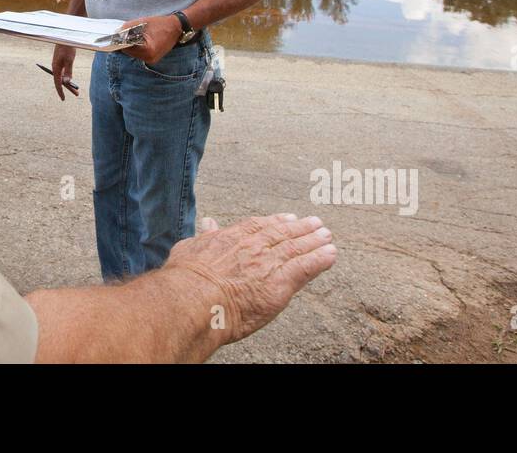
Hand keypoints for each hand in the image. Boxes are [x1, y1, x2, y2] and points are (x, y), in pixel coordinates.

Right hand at [50, 43, 77, 99]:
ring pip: (63, 77)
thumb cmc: (67, 48)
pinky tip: (71, 81)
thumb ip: (68, 71)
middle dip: (69, 88)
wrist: (64, 38)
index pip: (57, 83)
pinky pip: (64, 73)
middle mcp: (56, 68)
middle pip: (61, 81)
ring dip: (69, 83)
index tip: (63, 99)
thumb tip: (67, 82)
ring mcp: (58, 65)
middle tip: (77, 94)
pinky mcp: (61, 63)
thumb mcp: (69, 60)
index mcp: (56, 68)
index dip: (60, 92)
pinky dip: (68, 77)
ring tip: (77, 90)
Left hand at [119, 14, 180, 63]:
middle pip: (129, 52)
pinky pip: (139, 55)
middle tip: (123, 35)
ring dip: (131, 46)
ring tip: (132, 37)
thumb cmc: (160, 24)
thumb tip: (117, 32)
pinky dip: (136, 48)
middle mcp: (150, 58)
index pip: (127, 48)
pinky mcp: (153, 59)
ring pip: (134, 54)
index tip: (116, 36)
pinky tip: (138, 41)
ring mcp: (152, 60)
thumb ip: (128, 28)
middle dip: (125, 44)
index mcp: (148, 50)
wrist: (176, 28)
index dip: (121, 41)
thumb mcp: (142, 22)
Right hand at [165, 213, 336, 346]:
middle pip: (283, 233)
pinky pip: (306, 268)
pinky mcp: (280, 283)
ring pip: (297, 248)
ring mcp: (268, 263)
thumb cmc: (185, 278)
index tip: (288, 218)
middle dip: (301, 228)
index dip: (276, 221)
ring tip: (328, 236)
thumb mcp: (189, 248)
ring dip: (315, 241)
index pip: (259, 225)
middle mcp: (253, 246)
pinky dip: (320, 260)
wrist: (193, 299)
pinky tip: (331, 254)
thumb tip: (207, 222)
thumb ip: (203, 235)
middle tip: (316, 223)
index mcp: (232, 237)